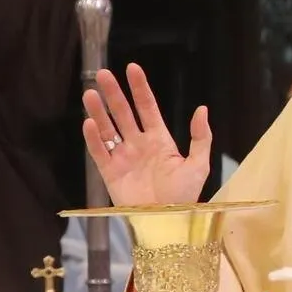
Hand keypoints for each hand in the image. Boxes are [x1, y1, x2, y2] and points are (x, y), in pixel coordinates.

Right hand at [82, 63, 211, 206]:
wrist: (168, 222)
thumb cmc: (185, 196)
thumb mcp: (199, 164)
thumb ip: (201, 136)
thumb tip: (202, 109)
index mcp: (160, 140)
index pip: (147, 107)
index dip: (140, 88)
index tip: (132, 68)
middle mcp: (139, 144)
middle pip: (123, 113)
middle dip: (114, 94)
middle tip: (103, 74)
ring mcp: (123, 158)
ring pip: (108, 129)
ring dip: (99, 111)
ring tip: (90, 93)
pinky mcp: (111, 174)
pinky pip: (99, 152)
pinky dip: (93, 138)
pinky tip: (89, 122)